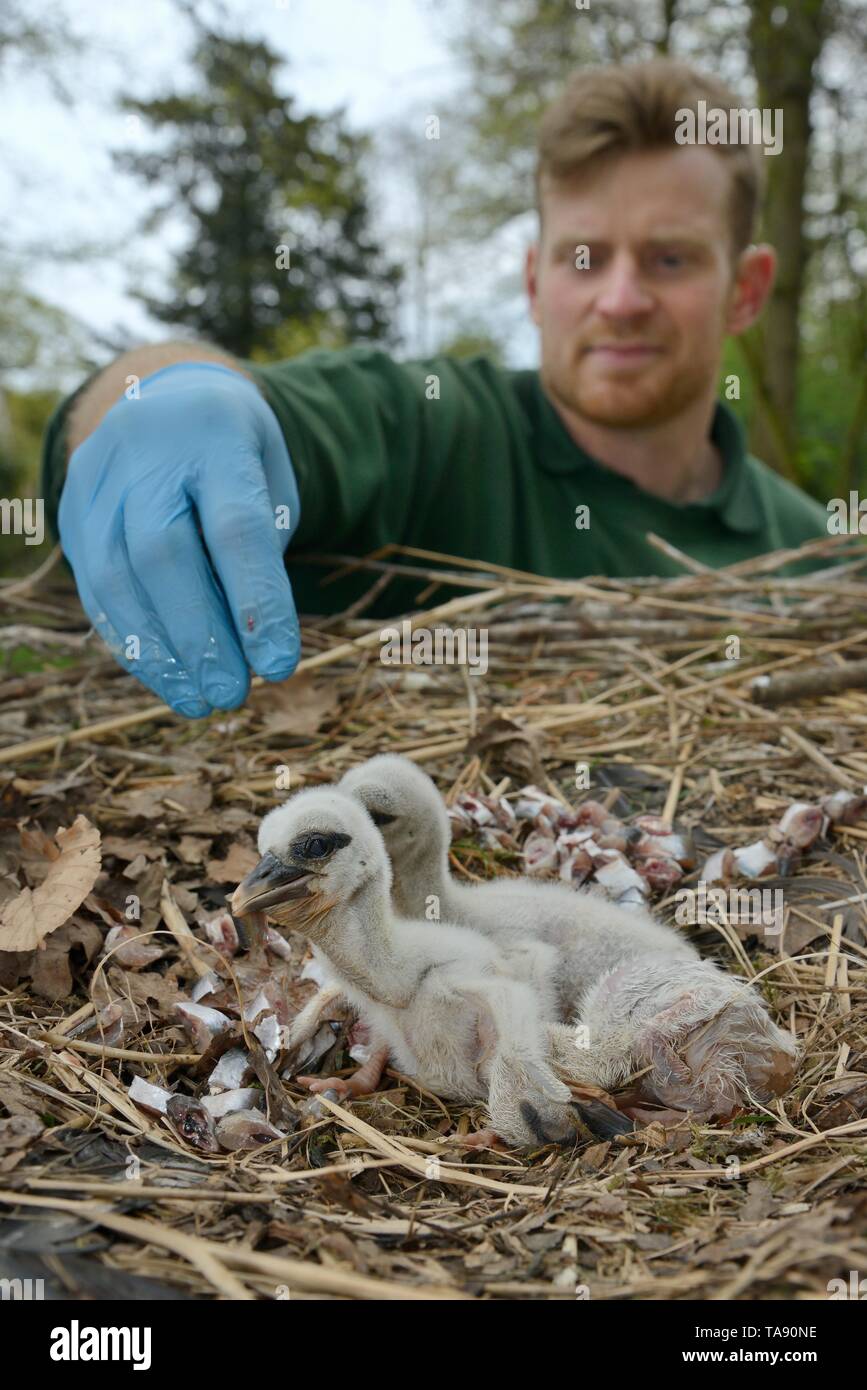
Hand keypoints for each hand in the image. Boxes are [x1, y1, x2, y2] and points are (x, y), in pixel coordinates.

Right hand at [59, 362, 300, 716]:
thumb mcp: (272, 483)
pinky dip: (131, 641)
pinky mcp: (72, 508)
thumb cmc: (238, 457)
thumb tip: (249, 644)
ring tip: (200, 700)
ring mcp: (98, 477)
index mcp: (215, 431)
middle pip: (162, 553)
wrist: (173, 399)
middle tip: (232, 694)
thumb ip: (261, 551)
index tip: (280, 665)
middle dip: (200, 636)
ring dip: (159, 652)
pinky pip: (95, 586)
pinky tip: (166, 676)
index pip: (235, 526)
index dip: (256, 601)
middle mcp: (146, 448)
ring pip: (116, 576)